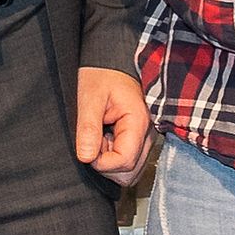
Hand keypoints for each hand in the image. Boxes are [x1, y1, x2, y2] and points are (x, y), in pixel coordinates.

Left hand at [76, 66, 152, 182]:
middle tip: (93, 142)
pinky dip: (115, 158)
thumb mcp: (90, 96)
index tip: (88, 146)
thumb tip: (86, 157)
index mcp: (138, 123)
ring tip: (100, 139)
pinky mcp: (139, 139)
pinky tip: (105, 139)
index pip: (125, 162)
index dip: (102, 162)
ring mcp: (146, 138)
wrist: (112, 62)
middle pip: (130, 172)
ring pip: (131, 171)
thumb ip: (88, 127)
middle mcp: (148, 134)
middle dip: (107, 166)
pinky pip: (130, 161)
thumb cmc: (102, 74)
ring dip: (111, 163)